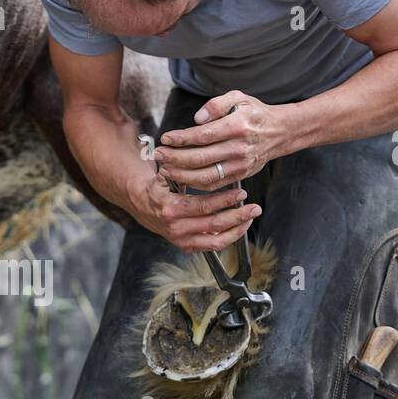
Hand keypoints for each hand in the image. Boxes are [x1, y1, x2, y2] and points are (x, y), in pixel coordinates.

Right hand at [129, 170, 261, 251]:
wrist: (142, 207)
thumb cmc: (158, 188)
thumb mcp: (165, 175)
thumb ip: (180, 167)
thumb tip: (192, 151)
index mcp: (171, 208)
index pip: (204, 206)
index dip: (225, 200)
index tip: (242, 193)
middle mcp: (176, 227)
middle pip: (213, 224)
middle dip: (237, 216)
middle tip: (254, 208)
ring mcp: (181, 239)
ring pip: (215, 240)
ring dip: (237, 230)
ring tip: (250, 218)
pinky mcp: (186, 246)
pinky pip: (211, 247)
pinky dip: (228, 239)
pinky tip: (239, 228)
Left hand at [153, 91, 287, 189]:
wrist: (280, 132)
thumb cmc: (254, 113)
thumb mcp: (238, 98)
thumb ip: (215, 105)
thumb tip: (196, 120)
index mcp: (237, 126)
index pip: (203, 136)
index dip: (181, 138)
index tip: (166, 138)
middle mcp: (239, 148)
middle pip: (200, 158)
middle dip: (174, 158)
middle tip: (158, 155)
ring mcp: (240, 165)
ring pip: (205, 176)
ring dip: (181, 175)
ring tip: (165, 169)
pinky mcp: (240, 176)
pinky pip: (213, 184)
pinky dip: (194, 184)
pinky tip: (181, 177)